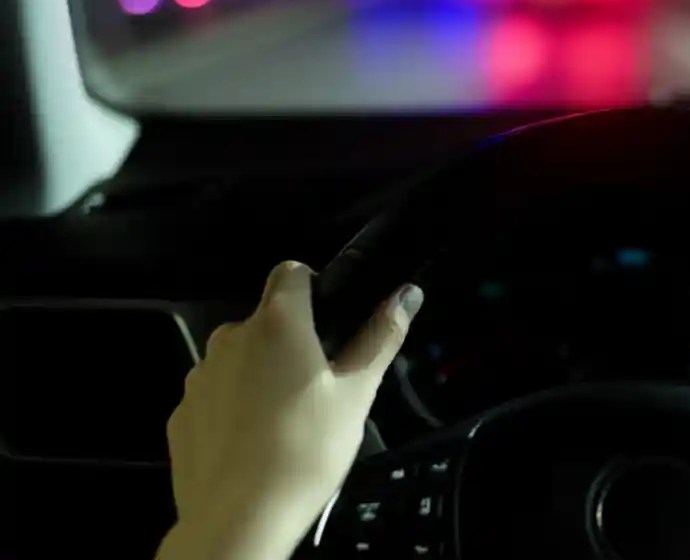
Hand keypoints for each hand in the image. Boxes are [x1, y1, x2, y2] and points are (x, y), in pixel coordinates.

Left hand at [158, 261, 422, 559]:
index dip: (312, 286)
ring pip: (238, 361)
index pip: (290, 272)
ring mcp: (199, 377)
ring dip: (259, 376)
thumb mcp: (357, 395)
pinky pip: (215, 398)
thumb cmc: (307, 450)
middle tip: (319, 387)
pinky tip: (254, 445)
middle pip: (265, 321)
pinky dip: (233, 411)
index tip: (328, 321)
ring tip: (287, 423)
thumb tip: (407, 295)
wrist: (239, 519)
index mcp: (277, 324)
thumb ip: (380, 338)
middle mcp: (230, 339)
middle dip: (289, 343)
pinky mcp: (180, 415)